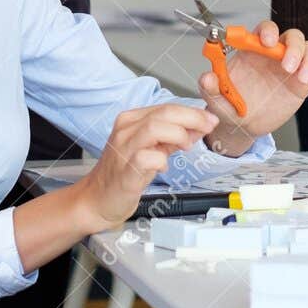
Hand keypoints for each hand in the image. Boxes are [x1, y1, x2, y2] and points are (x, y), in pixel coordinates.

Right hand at [72, 103, 217, 228]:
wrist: (97, 200)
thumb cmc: (123, 173)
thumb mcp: (151, 149)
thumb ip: (173, 137)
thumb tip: (199, 127)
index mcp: (131, 121)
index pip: (166, 107)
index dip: (192, 112)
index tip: (210, 119)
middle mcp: (125, 131)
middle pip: (163, 113)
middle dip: (192, 118)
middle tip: (209, 126)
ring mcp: (123, 150)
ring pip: (153, 128)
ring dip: (177, 135)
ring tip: (186, 146)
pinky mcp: (124, 172)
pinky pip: (144, 158)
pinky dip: (160, 160)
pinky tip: (164, 166)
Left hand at [197, 21, 307, 155]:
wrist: (243, 124)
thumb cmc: (229, 104)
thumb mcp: (216, 98)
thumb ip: (211, 86)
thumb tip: (207, 77)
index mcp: (253, 50)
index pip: (264, 30)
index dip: (267, 32)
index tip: (265, 43)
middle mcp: (275, 54)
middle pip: (291, 37)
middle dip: (292, 48)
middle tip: (286, 67)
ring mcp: (291, 67)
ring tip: (300, 78)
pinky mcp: (304, 83)